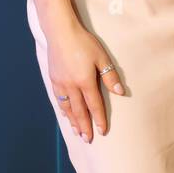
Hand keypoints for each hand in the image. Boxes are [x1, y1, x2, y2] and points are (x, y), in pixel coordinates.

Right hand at [46, 19, 122, 144]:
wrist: (60, 33)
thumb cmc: (83, 42)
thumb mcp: (101, 57)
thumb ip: (110, 76)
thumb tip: (120, 92)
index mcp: (85, 81)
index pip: (94, 105)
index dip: (99, 119)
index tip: (102, 131)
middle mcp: (71, 86)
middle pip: (79, 111)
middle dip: (84, 126)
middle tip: (87, 139)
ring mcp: (60, 83)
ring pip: (67, 108)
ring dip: (73, 121)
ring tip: (77, 132)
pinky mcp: (53, 79)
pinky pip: (59, 99)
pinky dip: (63, 109)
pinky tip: (65, 113)